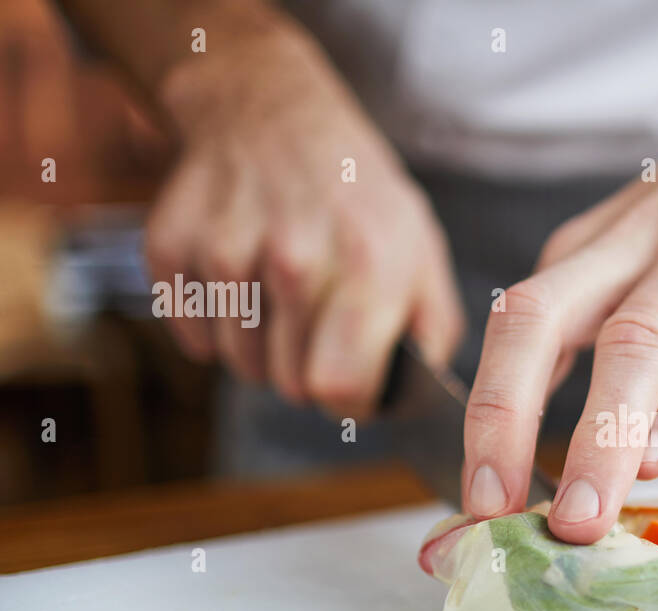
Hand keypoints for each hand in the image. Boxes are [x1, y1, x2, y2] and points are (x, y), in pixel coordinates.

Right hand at [145, 28, 462, 414]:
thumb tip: (424, 393)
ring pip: (240, 364)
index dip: (350, 400)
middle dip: (308, 372)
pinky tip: (242, 283)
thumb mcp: (422, 249)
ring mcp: (228, 247)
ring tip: (283, 300)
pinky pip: (193, 333)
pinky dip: (215, 324)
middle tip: (319, 328)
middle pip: (289, 384)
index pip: (339, 389)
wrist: (273, 113)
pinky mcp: (174, 243)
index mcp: (368, 266)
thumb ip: (433, 329)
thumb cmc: (357, 195)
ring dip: (262, 349)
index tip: (354, 383)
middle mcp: (296, 257)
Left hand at [462, 79, 657, 541]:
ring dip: (601, 436)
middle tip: (494, 512)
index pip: (511, 334)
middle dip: (505, 423)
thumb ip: (609, 342)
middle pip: (540, 326)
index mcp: (587, 255)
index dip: (484, 420)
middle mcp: (626, 250)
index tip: (473, 502)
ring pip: (633, 343)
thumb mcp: (642, 257)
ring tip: (582, 513)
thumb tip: (578, 452)